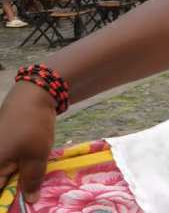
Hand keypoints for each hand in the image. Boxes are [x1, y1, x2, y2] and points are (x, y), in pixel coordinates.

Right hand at [0, 82, 57, 203]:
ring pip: (5, 171)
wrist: (33, 95)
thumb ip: (32, 179)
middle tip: (32, 194)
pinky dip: (17, 167)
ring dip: (17, 177)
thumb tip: (30, 200)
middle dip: (14, 188)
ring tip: (32, 184)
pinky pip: (7, 162)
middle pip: (1, 181)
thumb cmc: (32, 126)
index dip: (8, 199)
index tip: (22, 204)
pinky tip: (29, 170)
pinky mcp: (3, 144)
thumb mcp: (37, 156)